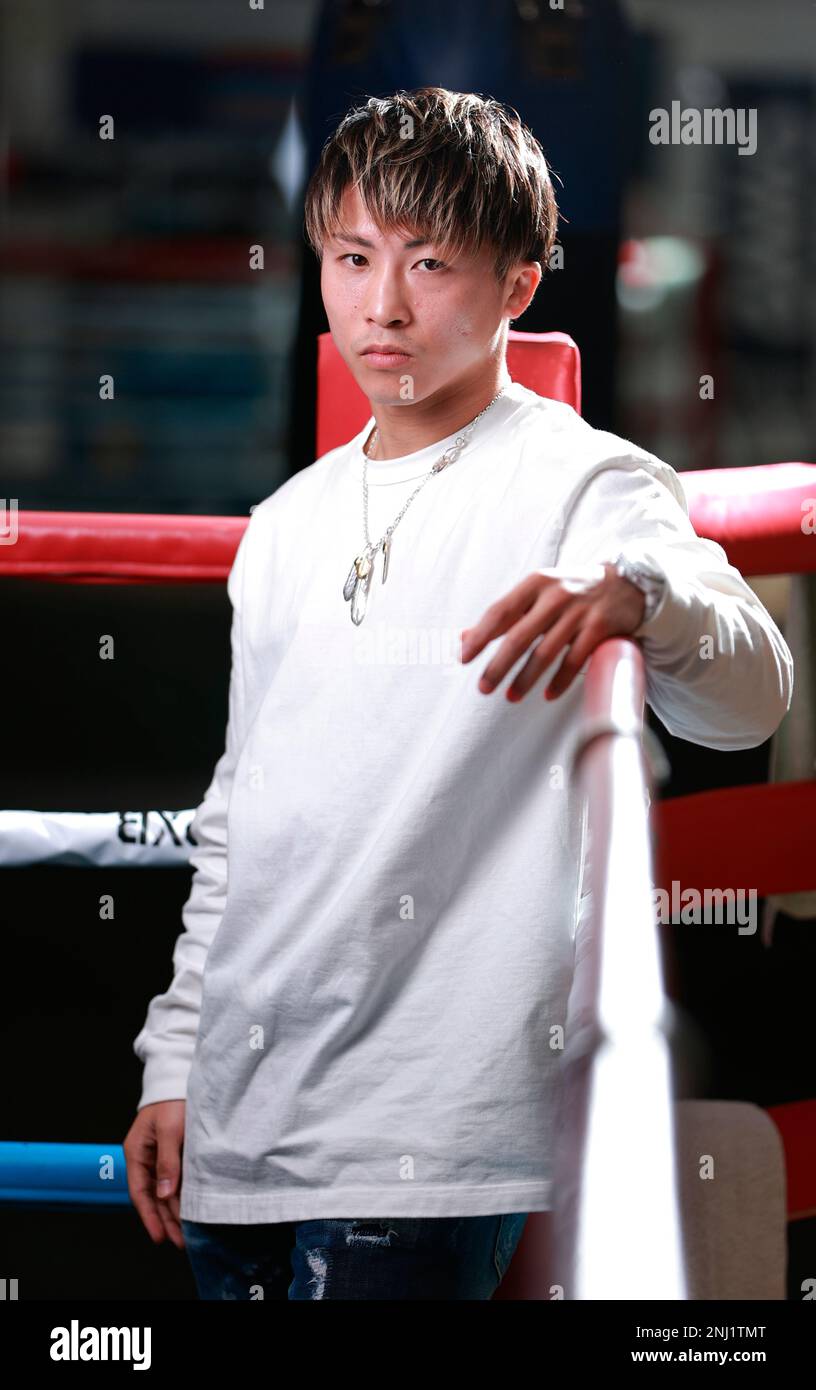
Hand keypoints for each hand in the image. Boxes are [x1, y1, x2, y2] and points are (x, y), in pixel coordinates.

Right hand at [123, 1099, 185, 1248]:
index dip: (149, 1216)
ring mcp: (159, 1156)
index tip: (159, 1237)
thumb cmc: (172, 1100)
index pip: (140, 1192)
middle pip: (153, 1196)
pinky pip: (175, 1179)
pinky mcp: (173, 1153)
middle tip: (179, 1242)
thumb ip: (168, 1161)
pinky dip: (180, 1196)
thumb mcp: (171, 1130)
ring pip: (165, 1190)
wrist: (179, 1078)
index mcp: (137, 1152)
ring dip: (174, 1211)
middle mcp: (146, 1158)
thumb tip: (164, 1194)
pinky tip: (189, 1210)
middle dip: (164, 1220)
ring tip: (185, 1233)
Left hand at [460, 562, 646, 700]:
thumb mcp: (538, 592)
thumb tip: (464, 637)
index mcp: (536, 583)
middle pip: (520, 636)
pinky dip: (560, 681)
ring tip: (511, 696)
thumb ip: (506, 614)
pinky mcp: (600, 628)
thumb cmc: (573, 590)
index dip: (480, 636)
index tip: (464, 657)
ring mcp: (579, 612)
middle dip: (499, 665)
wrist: (627, 582)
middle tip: (484, 687)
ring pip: (546, 652)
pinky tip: (547, 695)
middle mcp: (556, 595)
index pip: (501, 612)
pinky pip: (575, 661)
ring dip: (526, 679)